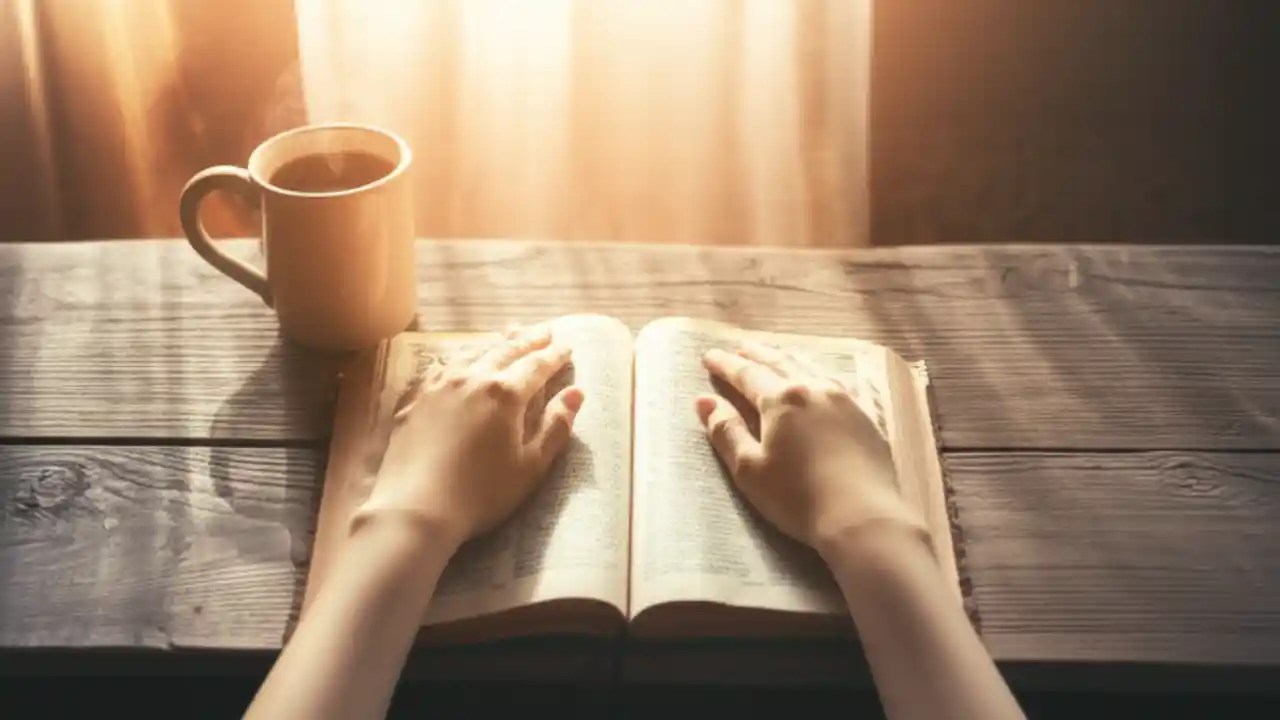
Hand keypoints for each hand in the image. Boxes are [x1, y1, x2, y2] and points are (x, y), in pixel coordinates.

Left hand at [359, 324, 584, 548]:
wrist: (414, 508)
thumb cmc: (481, 493)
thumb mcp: (530, 466)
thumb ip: (555, 427)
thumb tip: (576, 392)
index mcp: (505, 393)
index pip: (537, 365)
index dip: (554, 355)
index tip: (567, 346)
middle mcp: (471, 378)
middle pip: (505, 350)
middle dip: (528, 340)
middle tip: (543, 330)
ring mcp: (438, 385)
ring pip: (471, 353)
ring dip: (494, 344)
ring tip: (506, 337)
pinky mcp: (414, 400)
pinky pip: (441, 367)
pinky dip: (460, 359)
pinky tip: (459, 362)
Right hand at [695, 343, 923, 549]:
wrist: (864, 518)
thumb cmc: (798, 498)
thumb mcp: (749, 470)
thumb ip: (726, 431)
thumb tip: (704, 400)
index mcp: (782, 399)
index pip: (747, 373)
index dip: (725, 365)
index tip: (709, 356)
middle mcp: (814, 389)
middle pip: (779, 362)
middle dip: (755, 354)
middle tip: (738, 347)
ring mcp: (845, 400)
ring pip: (810, 368)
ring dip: (786, 358)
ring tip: (774, 355)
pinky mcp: (866, 417)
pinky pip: (833, 382)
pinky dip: (814, 373)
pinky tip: (816, 380)